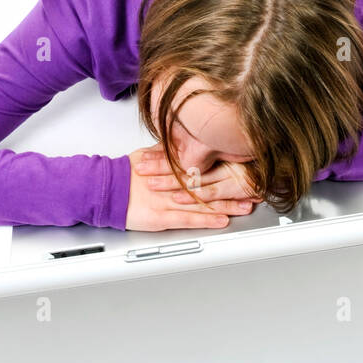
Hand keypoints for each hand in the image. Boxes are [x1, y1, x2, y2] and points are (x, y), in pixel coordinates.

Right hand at [125, 145, 261, 231]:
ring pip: (204, 202)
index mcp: (174, 166)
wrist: (106, 187)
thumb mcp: (150, 155)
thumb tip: (181, 142)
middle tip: (255, 189)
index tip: (246, 168)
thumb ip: (169, 152)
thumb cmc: (125, 172)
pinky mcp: (162, 216)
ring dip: (227, 205)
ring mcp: (170, 199)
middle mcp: (175, 182)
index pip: (207, 167)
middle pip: (211, 184)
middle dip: (234, 188)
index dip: (229, 168)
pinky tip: (221, 221)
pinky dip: (206, 219)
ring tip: (246, 207)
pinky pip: (189, 218)